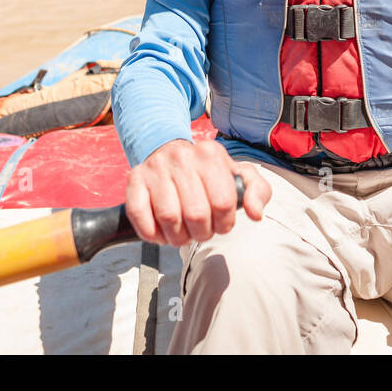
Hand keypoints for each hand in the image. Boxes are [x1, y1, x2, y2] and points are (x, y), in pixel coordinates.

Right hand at [124, 138, 270, 246]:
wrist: (170, 153)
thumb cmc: (207, 173)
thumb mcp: (238, 176)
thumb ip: (257, 192)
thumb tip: (256, 214)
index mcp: (211, 154)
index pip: (224, 203)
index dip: (225, 223)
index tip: (221, 224)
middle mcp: (183, 157)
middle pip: (197, 214)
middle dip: (202, 233)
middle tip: (201, 231)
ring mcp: (156, 167)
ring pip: (169, 218)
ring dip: (177, 237)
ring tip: (182, 233)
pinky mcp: (135, 180)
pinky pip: (140, 216)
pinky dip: (152, 234)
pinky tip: (161, 232)